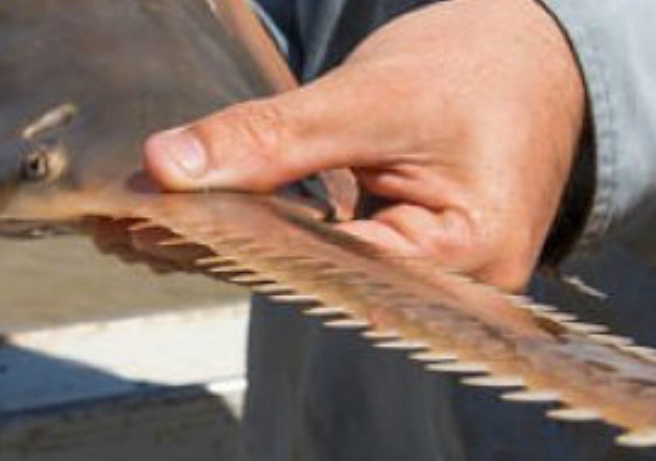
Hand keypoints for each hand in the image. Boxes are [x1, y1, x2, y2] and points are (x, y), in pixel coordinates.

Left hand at [0, 0, 587, 290]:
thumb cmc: (483, 67)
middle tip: (114, 221)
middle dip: (210, 249)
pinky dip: (251, 222)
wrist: (541, 49)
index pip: (326, 268)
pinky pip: (310, 242)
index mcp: (463, 263)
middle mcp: (438, 286)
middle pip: (307, 277)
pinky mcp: (386, 244)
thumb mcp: (373, 96)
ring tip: (129, 218)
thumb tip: (169, 167)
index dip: (229, 248)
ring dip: (220, 238)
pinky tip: (182, 208)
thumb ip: (274, 138)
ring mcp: (411, 270)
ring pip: (301, 263)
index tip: (144, 222)